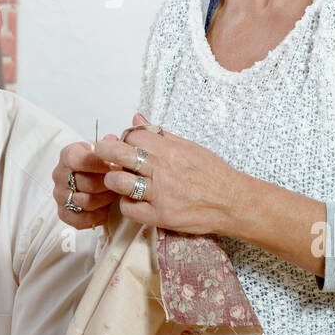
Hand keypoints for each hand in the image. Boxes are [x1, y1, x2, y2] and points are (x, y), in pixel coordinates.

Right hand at [51, 134, 124, 229]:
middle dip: (107, 184)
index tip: (113, 166)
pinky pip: (79, 219)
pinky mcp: (63, 213)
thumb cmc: (97, 163)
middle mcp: (60, 175)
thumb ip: (109, 145)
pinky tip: (105, 209)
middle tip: (120, 183)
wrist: (88, 177)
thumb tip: (112, 140)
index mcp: (68, 155)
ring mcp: (60, 195)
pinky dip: (96, 216)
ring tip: (115, 195)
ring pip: (84, 201)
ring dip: (104, 200)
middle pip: (84, 183)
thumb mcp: (102, 149)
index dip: (97, 164)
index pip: (76, 160)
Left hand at [95, 112, 234, 235]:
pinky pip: (129, 209)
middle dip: (105, 151)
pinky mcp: (161, 216)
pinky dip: (126, 204)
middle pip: (120, 155)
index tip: (125, 143)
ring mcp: (160, 195)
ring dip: (114, 180)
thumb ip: (160, 134)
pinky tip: (133, 200)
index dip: (125, 138)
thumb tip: (137, 118)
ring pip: (119, 182)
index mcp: (170, 150)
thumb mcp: (189, 147)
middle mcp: (163, 170)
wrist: (232, 202)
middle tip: (102, 153)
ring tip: (118, 180)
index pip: (133, 136)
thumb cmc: (212, 173)